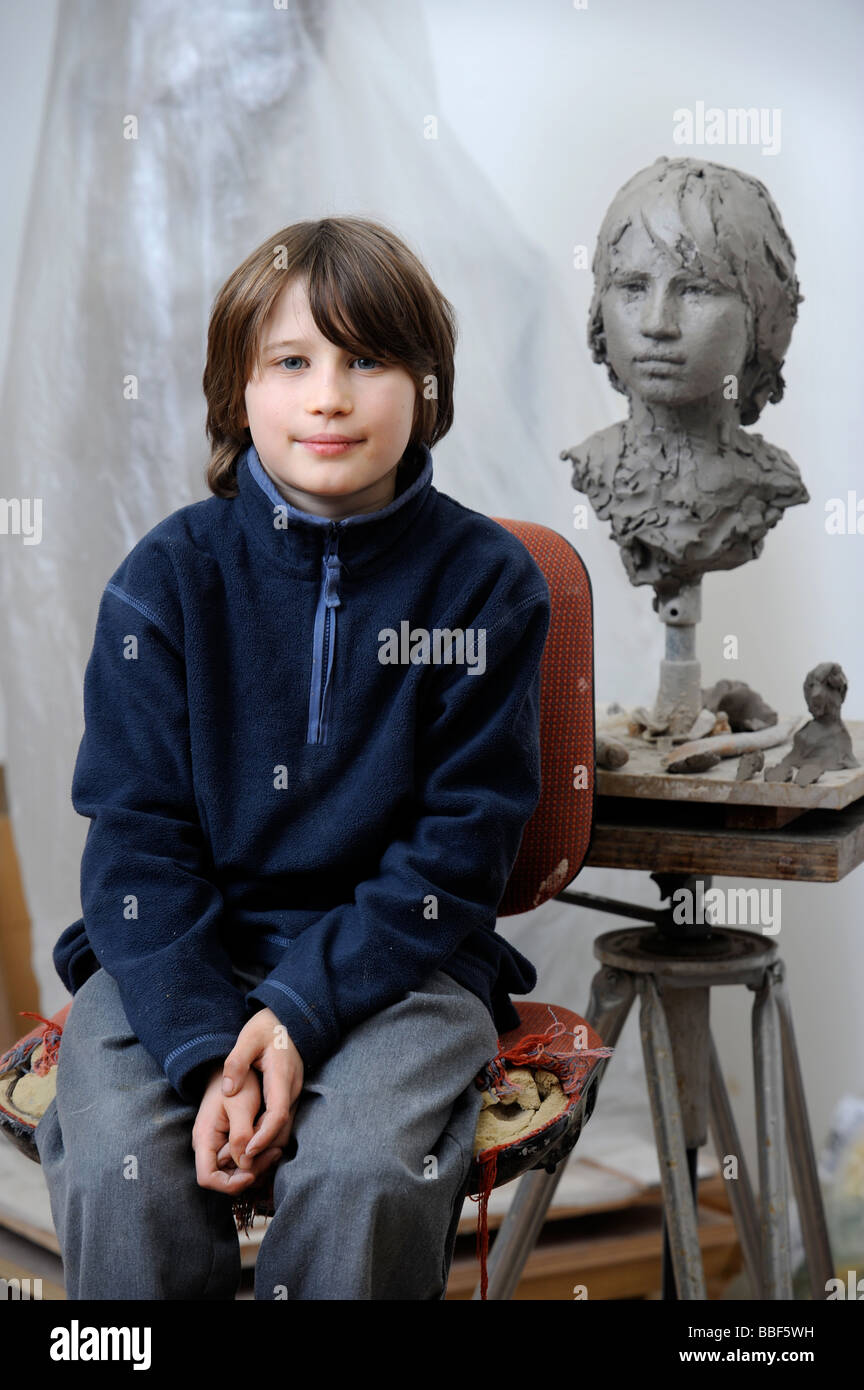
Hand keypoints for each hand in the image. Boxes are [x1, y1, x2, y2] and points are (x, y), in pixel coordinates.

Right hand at [192, 1062, 281, 1194]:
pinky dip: (260, 1158)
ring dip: (259, 1166)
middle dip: (251, 1172)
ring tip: (277, 1149)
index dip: (228, 1183)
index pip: (207, 1178)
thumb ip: (241, 1135)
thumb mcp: (241, 1104)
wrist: (240, 1068)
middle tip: (275, 1154)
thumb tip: (245, 1165)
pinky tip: (274, 1146)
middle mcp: (211, 1148)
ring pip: (239, 1172)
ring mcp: (222, 1147)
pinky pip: (245, 1161)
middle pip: (227, 1178)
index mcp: (205, 1139)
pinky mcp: (234, 1144)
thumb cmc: (239, 1083)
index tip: (251, 1174)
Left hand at [221, 1008, 303, 1171]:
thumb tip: (228, 1089)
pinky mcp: (288, 1095)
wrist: (289, 1020)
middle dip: (263, 1149)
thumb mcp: (248, 1038)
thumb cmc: (267, 1028)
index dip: (263, 1135)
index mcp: (281, 1076)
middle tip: (239, 1165)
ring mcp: (292, 1093)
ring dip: (265, 1146)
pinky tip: (250, 1144)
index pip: (277, 1113)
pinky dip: (268, 1136)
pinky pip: (281, 1122)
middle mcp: (291, 1089)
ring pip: (283, 1128)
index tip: (246, 1150)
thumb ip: (236, 1062)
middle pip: (282, 1128)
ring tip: (241, 1160)